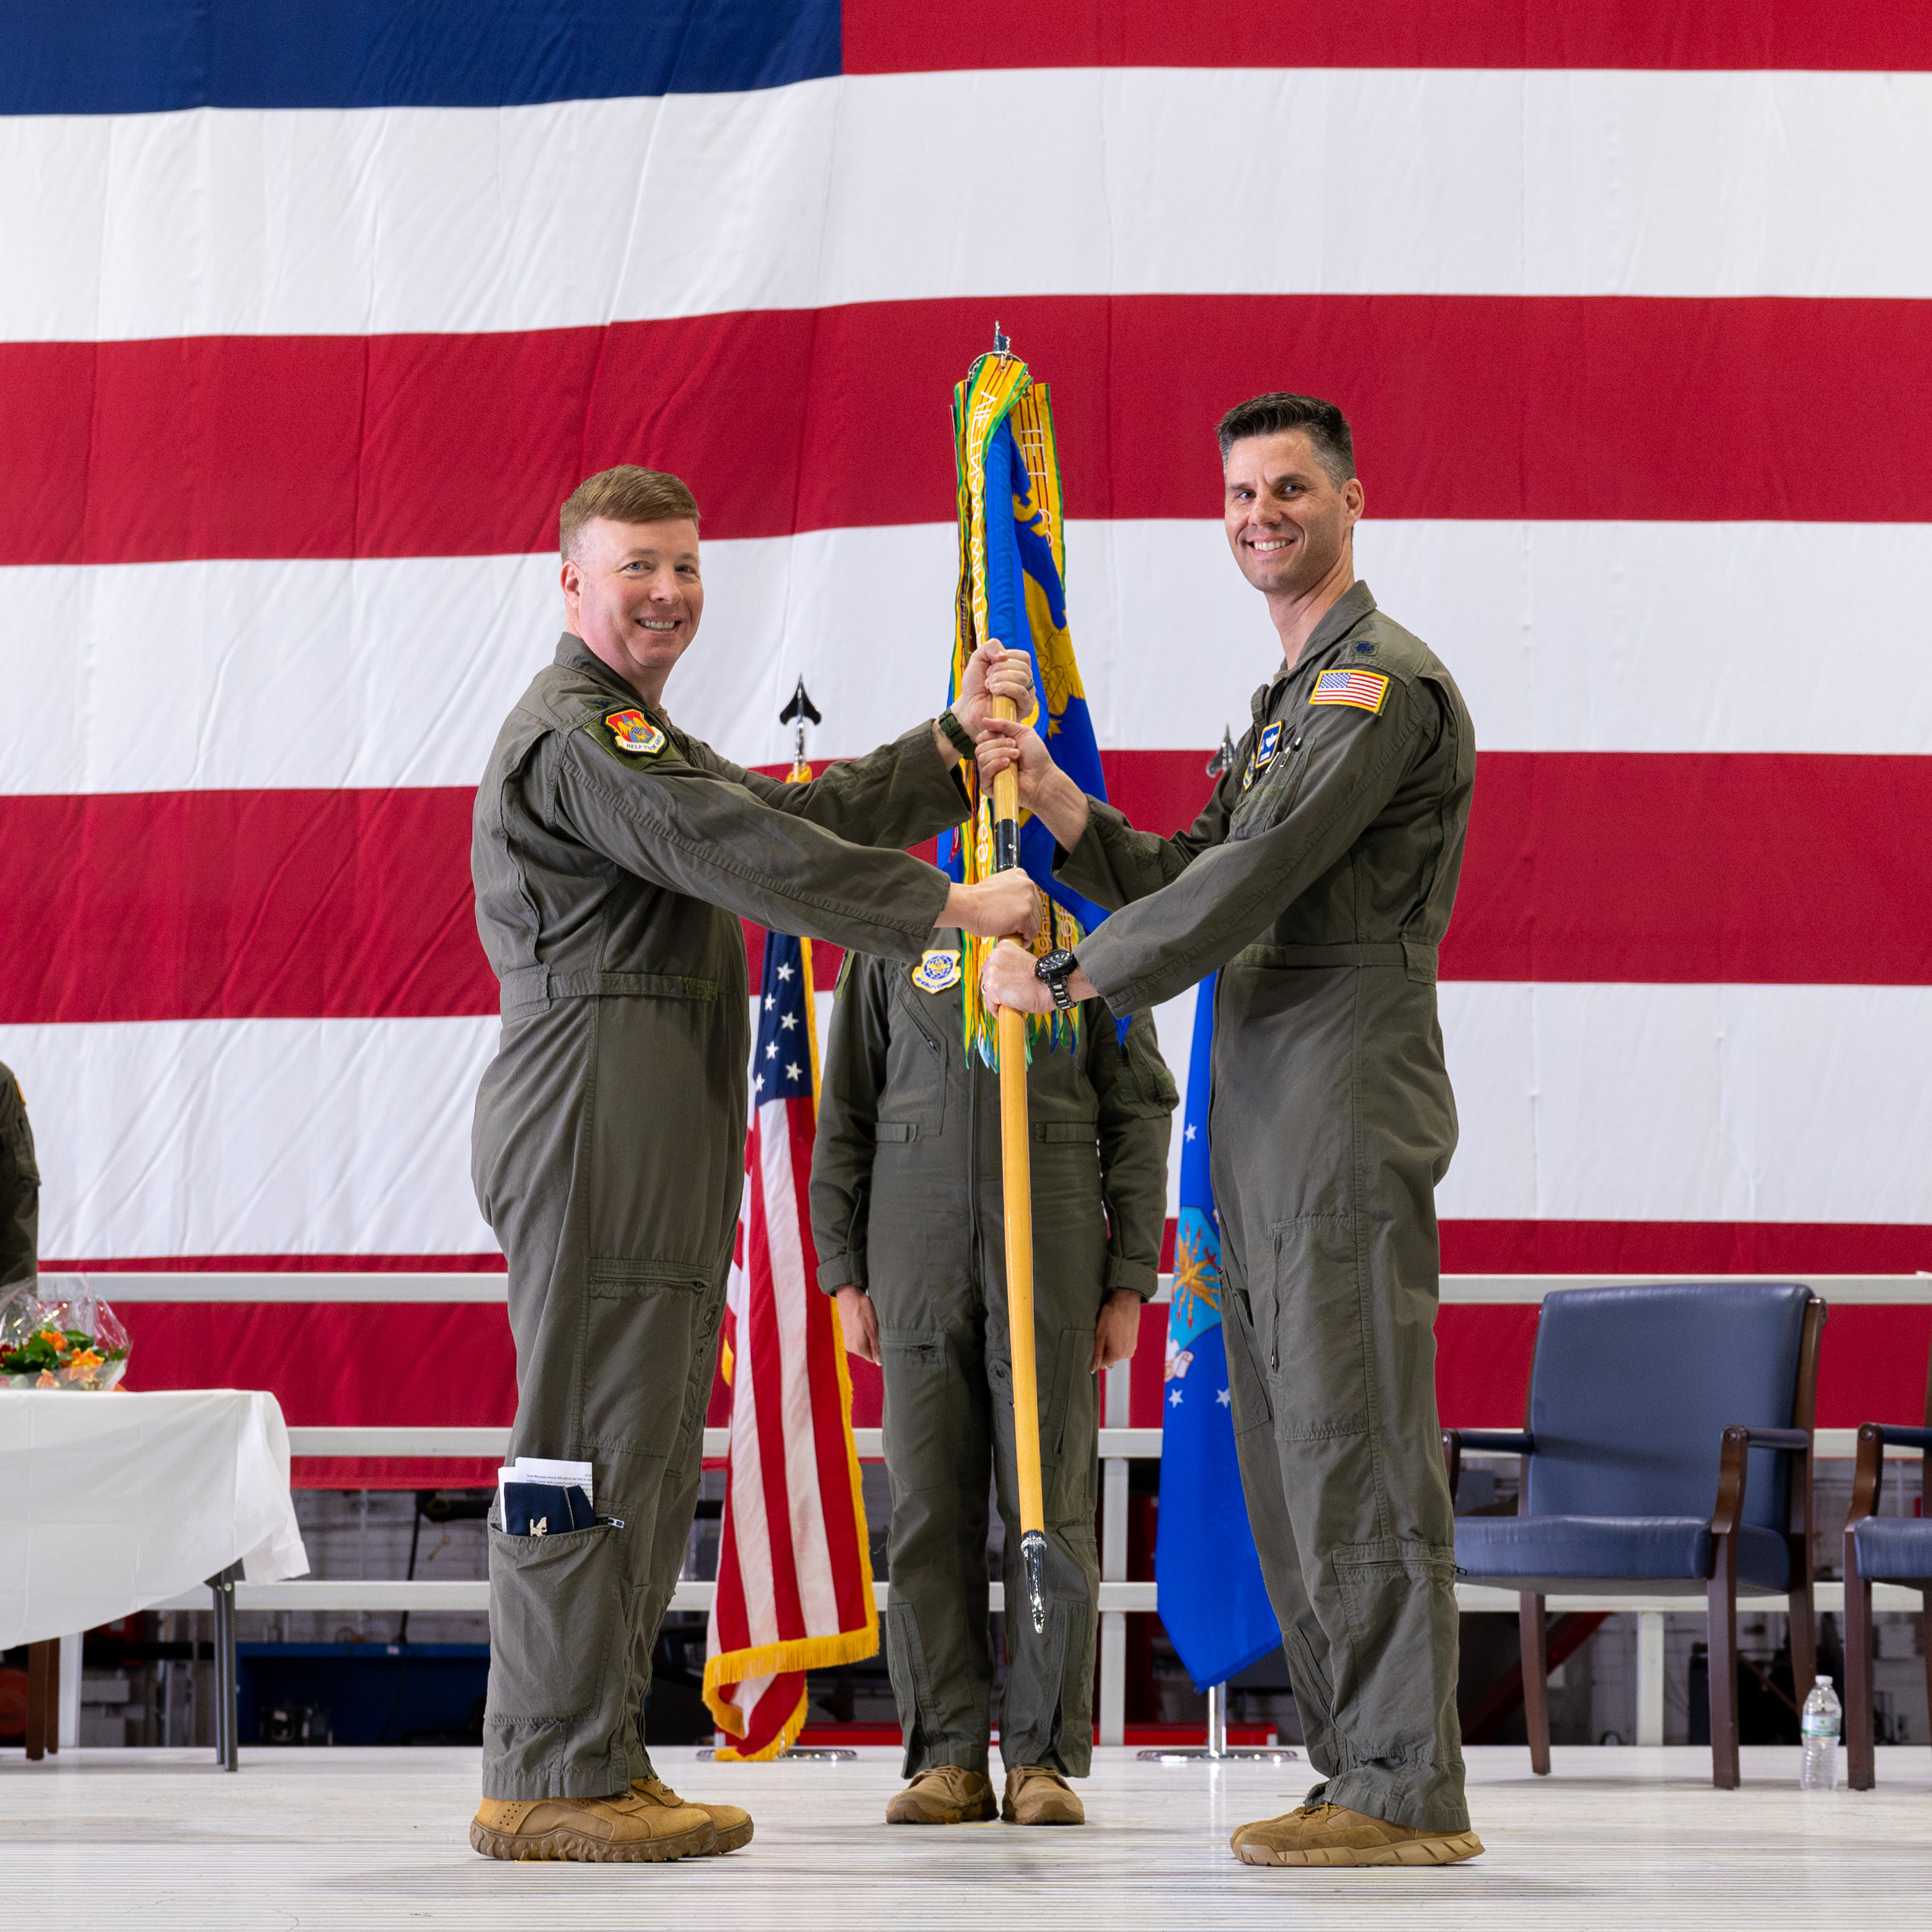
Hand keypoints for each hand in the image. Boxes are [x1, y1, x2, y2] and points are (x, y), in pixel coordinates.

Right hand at [835, 1286, 879, 1364]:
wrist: (848, 1295)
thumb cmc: (862, 1308)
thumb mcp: (873, 1327)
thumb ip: (876, 1346)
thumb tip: (879, 1362)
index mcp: (857, 1347)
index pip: (873, 1359)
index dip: (881, 1351)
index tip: (885, 1339)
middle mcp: (851, 1347)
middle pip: (869, 1353)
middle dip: (875, 1344)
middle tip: (878, 1330)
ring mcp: (848, 1341)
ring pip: (864, 1346)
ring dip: (870, 1339)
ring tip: (871, 1325)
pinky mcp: (847, 1335)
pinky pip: (859, 1340)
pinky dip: (864, 1335)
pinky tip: (866, 1324)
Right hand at [944, 873, 1040, 943]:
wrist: (966, 905)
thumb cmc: (975, 900)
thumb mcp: (998, 887)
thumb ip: (1011, 894)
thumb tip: (1017, 907)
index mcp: (1021, 875)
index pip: (1032, 898)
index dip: (1024, 911)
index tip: (1017, 919)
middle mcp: (1027, 885)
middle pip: (1036, 910)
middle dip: (1026, 922)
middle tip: (1012, 928)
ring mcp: (1028, 899)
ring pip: (1034, 922)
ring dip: (1023, 931)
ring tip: (1009, 933)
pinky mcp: (1025, 914)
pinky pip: (1030, 933)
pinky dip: (1023, 939)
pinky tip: (1011, 938)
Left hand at [949, 637, 1036, 740]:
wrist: (968, 706)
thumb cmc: (975, 685)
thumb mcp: (979, 658)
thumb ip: (991, 646)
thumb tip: (1004, 655)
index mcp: (1019, 669)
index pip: (1024, 657)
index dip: (1006, 657)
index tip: (991, 666)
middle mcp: (1026, 681)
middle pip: (1024, 666)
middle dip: (1000, 668)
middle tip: (987, 677)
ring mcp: (1027, 695)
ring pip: (1023, 678)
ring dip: (1000, 678)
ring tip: (989, 685)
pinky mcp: (1025, 708)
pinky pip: (1021, 692)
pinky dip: (1005, 687)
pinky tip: (993, 691)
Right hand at [977, 717, 1090, 849]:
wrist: (1044, 777)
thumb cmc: (1036, 757)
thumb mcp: (1023, 732)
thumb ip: (1004, 724)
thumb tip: (984, 720)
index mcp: (996, 747)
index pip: (981, 738)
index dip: (991, 734)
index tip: (1007, 736)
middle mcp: (990, 760)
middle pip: (980, 747)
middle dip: (999, 744)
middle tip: (1015, 747)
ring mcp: (989, 774)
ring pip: (982, 758)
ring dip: (1001, 753)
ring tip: (1016, 756)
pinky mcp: (990, 787)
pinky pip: (984, 773)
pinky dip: (995, 765)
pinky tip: (1008, 764)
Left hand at [980, 936, 1052, 1014]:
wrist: (1051, 985)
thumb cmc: (1043, 976)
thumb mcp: (1024, 959)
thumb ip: (1010, 964)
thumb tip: (1003, 977)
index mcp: (1003, 947)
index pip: (991, 964)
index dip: (998, 977)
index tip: (1004, 983)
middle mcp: (995, 956)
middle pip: (986, 978)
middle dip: (995, 988)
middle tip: (1007, 995)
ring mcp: (993, 973)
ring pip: (987, 992)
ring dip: (996, 1000)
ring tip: (1008, 1004)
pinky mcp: (993, 989)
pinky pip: (990, 1004)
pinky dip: (997, 1010)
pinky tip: (1007, 1010)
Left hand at [1092, 1289, 1141, 1373]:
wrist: (1126, 1301)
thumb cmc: (1111, 1315)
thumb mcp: (1100, 1335)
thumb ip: (1097, 1354)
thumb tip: (1092, 1369)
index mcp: (1117, 1354)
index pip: (1103, 1364)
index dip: (1096, 1356)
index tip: (1094, 1344)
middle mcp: (1127, 1354)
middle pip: (1110, 1359)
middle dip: (1104, 1351)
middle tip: (1101, 1335)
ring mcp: (1132, 1347)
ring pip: (1116, 1353)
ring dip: (1111, 1346)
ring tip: (1108, 1331)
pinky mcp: (1134, 1341)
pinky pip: (1122, 1346)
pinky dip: (1117, 1341)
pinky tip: (1114, 1330)